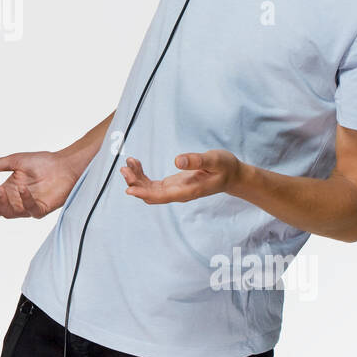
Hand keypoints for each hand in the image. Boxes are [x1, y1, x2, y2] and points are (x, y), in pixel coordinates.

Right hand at [0, 151, 79, 217]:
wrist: (64, 164)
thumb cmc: (42, 163)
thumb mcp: (14, 161)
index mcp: (7, 191)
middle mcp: (15, 201)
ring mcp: (28, 207)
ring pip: (9, 213)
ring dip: (2, 202)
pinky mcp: (42, 209)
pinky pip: (30, 209)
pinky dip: (25, 200)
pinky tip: (23, 189)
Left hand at [121, 150, 242, 204]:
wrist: (231, 176)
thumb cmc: (225, 167)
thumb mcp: (215, 160)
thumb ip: (197, 161)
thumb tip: (177, 160)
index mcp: (188, 191)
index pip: (162, 196)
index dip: (144, 193)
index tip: (130, 189)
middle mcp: (178, 193)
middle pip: (151, 195)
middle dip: (135, 184)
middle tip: (125, 167)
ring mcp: (174, 190)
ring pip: (149, 190)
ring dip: (136, 179)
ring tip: (128, 163)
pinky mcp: (172, 185)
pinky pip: (152, 184)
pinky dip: (142, 175)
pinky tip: (136, 163)